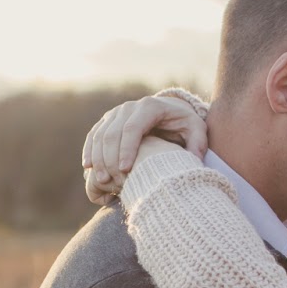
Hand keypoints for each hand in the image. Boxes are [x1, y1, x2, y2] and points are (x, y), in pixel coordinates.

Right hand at [82, 93, 208, 203]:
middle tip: (110, 181)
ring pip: (100, 134)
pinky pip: (94, 135)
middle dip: (109, 158)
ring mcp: (116, 113)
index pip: (132, 128)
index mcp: (150, 107)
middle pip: (113, 132)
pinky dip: (90, 150)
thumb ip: (197, 144)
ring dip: (98, 157)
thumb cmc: (184, 124)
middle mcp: (129, 107)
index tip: (126, 171)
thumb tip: (192, 160)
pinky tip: (88, 167)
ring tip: (101, 179)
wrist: (170, 111)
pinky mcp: (107, 121)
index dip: (127, 150)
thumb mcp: (197, 130)